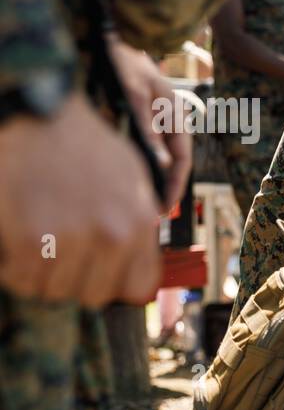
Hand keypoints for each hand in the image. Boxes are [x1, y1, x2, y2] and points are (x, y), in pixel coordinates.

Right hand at [0, 93, 160, 305]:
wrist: (41, 116)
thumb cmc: (84, 142)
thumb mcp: (134, 179)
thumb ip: (139, 222)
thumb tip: (137, 260)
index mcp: (142, 222)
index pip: (139, 286)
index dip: (116, 284)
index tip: (100, 277)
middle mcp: (113, 235)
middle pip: (95, 294)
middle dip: (77, 282)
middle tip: (62, 262)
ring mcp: (73, 239)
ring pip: (57, 292)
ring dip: (43, 277)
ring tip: (37, 253)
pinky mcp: (31, 239)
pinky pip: (23, 280)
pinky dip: (15, 271)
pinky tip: (15, 254)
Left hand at [107, 34, 190, 213]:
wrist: (105, 37)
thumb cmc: (120, 60)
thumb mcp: (132, 92)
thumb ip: (146, 126)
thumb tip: (160, 163)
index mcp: (176, 113)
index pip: (183, 157)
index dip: (176, 184)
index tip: (164, 206)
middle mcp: (169, 119)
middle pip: (173, 162)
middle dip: (165, 188)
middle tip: (152, 213)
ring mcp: (155, 120)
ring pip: (159, 157)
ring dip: (151, 179)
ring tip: (140, 201)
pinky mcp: (140, 120)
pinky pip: (144, 149)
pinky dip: (139, 166)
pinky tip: (128, 178)